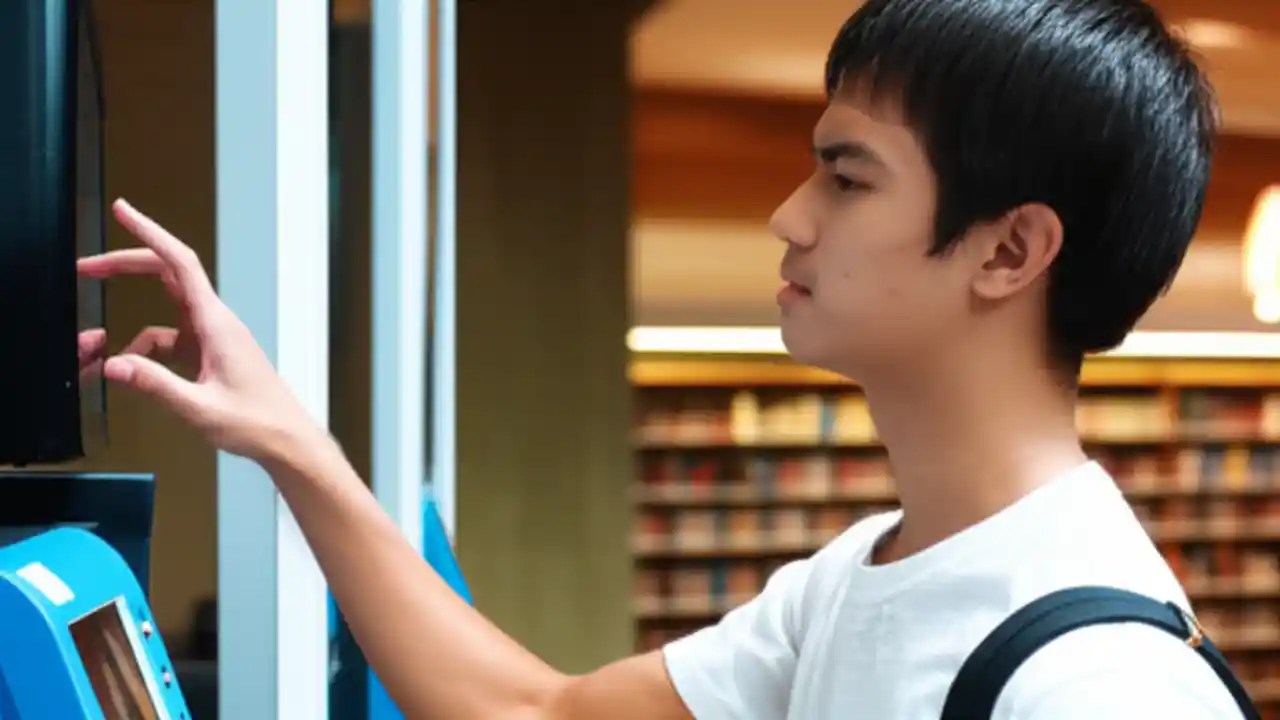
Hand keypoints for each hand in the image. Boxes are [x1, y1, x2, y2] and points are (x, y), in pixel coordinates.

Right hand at [77, 199, 321, 463]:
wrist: (288, 439)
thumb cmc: (257, 422)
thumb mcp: (200, 408)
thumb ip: (156, 385)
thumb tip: (114, 365)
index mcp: (216, 323)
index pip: (180, 263)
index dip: (150, 233)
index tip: (123, 211)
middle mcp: (216, 321)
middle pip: (169, 275)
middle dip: (127, 265)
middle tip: (86, 267)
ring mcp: (214, 336)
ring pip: (167, 309)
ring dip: (132, 318)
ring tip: (98, 338)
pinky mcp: (211, 353)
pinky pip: (172, 339)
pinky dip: (147, 349)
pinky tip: (133, 370)